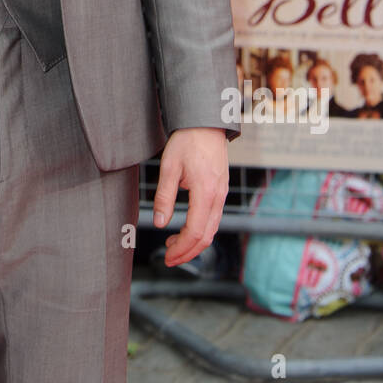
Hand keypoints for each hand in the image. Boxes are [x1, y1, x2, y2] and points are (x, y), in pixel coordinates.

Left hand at [152, 127, 228, 267]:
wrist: (205, 122)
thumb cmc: (187, 141)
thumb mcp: (169, 167)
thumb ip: (164, 197)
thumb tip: (159, 223)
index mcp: (206, 192)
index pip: (196, 231)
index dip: (182, 248)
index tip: (167, 256)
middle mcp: (219, 196)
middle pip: (207, 236)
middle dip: (188, 252)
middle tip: (169, 259)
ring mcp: (223, 193)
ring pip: (212, 229)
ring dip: (194, 243)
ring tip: (173, 246)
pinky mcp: (221, 190)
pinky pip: (214, 218)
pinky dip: (200, 230)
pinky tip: (185, 229)